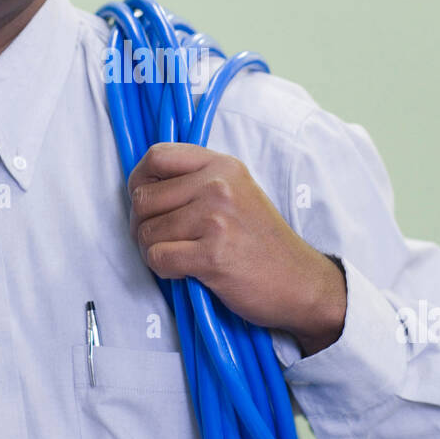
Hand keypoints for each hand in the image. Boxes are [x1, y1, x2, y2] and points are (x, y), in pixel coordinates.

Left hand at [127, 143, 346, 355]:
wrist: (300, 282)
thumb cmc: (262, 242)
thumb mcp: (237, 192)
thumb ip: (197, 181)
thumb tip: (143, 186)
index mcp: (222, 165)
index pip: (156, 157)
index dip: (139, 180)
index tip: (146, 202)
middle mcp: (218, 185)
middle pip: (143, 198)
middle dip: (143, 224)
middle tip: (163, 240)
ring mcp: (215, 219)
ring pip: (146, 231)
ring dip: (153, 251)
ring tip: (179, 257)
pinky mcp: (212, 255)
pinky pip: (158, 258)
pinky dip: (164, 270)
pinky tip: (185, 271)